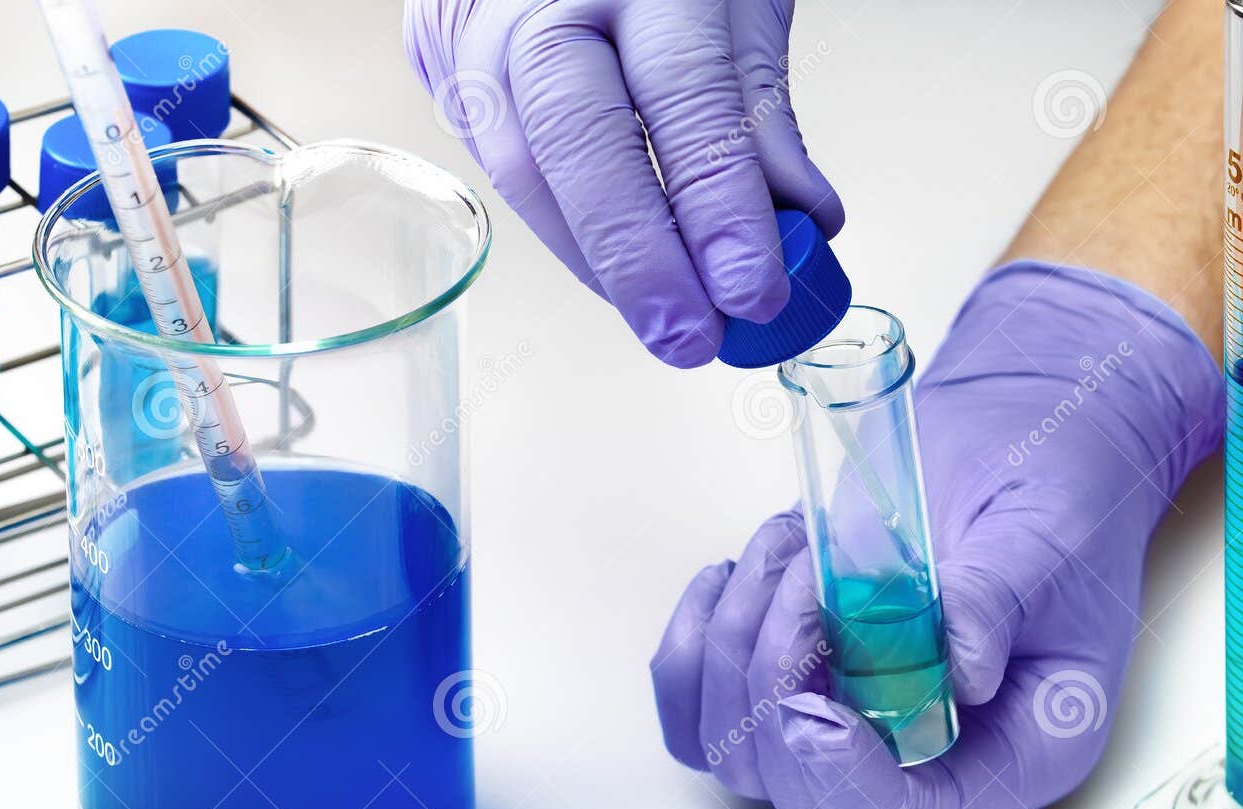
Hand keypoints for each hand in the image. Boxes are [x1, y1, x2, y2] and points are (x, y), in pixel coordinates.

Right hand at [405, 0, 842, 366]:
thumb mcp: (740, 4)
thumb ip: (757, 110)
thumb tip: (800, 224)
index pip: (685, 100)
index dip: (720, 208)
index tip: (753, 294)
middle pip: (575, 140)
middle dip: (636, 260)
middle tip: (690, 341)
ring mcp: (476, 24)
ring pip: (523, 169)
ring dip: (598, 261)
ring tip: (666, 316)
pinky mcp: (441, 56)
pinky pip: (501, 163)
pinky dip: (565, 226)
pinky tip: (614, 264)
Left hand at [650, 263, 1221, 808]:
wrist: (1012, 441)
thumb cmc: (1051, 497)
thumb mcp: (1042, 539)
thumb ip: (992, 601)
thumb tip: (956, 671)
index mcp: (1016, 751)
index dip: (851, 781)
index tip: (810, 710)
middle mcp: (926, 761)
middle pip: (806, 793)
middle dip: (778, 681)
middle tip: (809, 571)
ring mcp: (847, 729)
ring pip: (737, 751)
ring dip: (737, 644)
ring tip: (792, 549)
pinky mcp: (788, 686)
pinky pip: (698, 714)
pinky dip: (693, 648)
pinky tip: (734, 575)